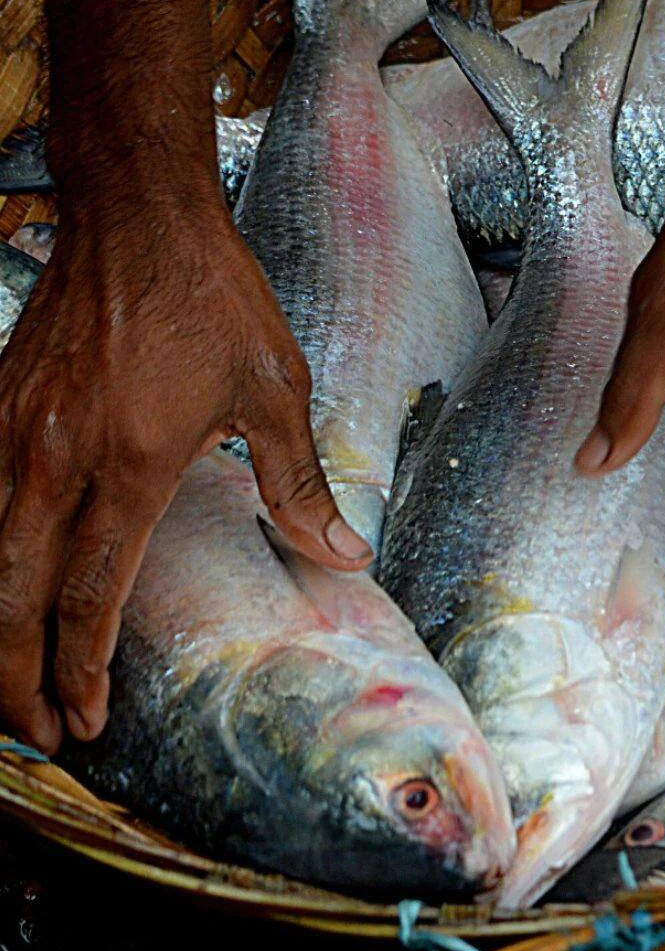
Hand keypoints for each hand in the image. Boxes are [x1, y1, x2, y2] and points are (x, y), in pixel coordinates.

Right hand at [0, 196, 370, 751]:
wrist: (139, 219)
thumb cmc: (213, 300)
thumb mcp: (276, 391)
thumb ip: (298, 486)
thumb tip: (345, 558)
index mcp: (131, 463)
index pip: (92, 594)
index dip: (83, 668)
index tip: (87, 719)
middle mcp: (55, 458)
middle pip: (12, 596)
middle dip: (15, 677)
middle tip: (36, 731)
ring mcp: (12, 431)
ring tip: (6, 684)